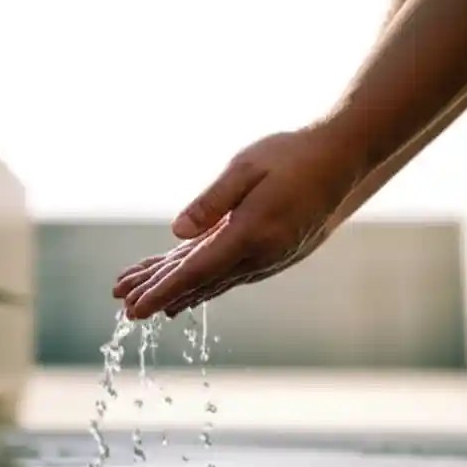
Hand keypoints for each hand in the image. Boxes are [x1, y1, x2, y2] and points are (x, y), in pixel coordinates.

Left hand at [113, 126, 359, 319]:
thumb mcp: (246, 168)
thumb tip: (176, 233)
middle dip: (161, 296)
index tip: (135, 308)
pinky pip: (226, 272)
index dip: (162, 291)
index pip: (196, 271)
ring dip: (177, 290)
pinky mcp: (270, 254)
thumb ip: (211, 202)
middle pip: (200, 283)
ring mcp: (267, 259)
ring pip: (212, 280)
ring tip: (143, 299)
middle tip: (126, 310)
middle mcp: (260, 256)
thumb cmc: (292, 156)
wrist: (341, 161)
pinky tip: (183, 288)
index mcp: (251, 235)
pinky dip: (199, 280)